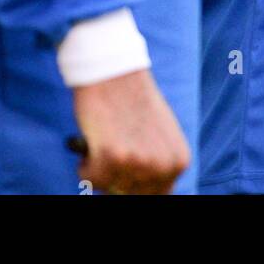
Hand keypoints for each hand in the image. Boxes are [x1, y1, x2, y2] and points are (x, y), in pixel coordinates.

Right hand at [73, 68, 190, 194]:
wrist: (113, 68)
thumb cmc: (131, 99)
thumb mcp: (158, 133)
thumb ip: (156, 162)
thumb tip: (142, 189)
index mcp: (178, 160)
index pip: (157, 195)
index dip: (136, 185)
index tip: (124, 172)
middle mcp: (163, 165)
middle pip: (132, 195)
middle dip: (116, 178)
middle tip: (110, 152)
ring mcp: (139, 162)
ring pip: (108, 187)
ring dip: (100, 168)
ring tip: (104, 138)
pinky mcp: (112, 156)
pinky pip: (89, 178)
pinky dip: (84, 163)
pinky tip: (94, 138)